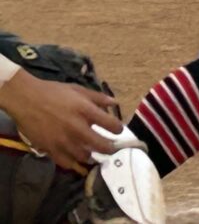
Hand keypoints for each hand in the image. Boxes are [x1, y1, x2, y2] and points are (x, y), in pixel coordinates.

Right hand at [0, 69, 120, 168]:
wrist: (26, 99)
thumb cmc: (54, 92)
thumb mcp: (78, 90)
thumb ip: (98, 98)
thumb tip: (114, 103)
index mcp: (86, 111)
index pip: (111, 124)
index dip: (118, 129)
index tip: (118, 130)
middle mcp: (77, 128)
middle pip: (101, 145)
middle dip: (110, 148)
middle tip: (112, 148)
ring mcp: (63, 141)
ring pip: (84, 156)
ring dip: (92, 155)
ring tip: (94, 152)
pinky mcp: (50, 149)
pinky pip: (66, 162)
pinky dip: (73, 162)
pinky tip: (76, 157)